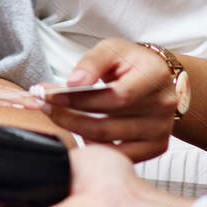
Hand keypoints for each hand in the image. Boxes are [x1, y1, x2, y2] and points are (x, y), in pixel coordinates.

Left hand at [33, 39, 176, 160]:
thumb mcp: (112, 49)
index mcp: (154, 77)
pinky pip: (121, 157)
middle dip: (68, 117)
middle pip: (108, 125)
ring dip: (76, 133)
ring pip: (110, 143)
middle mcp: (162, 106)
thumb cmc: (131, 62)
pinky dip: (97, 149)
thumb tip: (73, 83)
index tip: (49, 96)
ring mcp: (161, 130)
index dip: (79, 100)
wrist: (157, 77)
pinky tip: (82, 134)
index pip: (115, 97)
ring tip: (56, 117)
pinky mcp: (157, 146)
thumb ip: (91, 63)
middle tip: (43, 107)